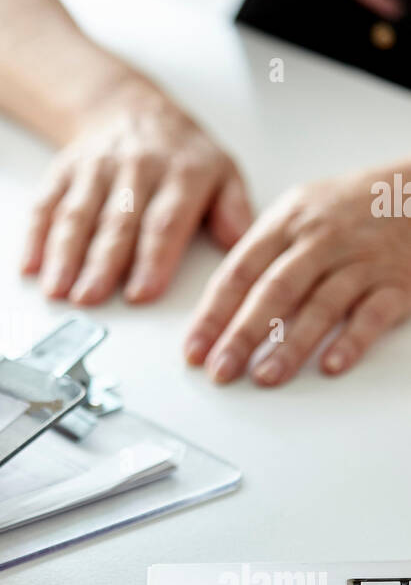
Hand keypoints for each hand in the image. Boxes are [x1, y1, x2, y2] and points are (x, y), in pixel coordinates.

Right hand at [21, 79, 251, 304]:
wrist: (131, 108)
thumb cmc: (180, 154)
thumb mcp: (223, 172)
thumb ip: (234, 210)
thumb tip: (242, 244)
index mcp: (181, 173)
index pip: (164, 221)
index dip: (152, 259)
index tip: (142, 293)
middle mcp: (136, 168)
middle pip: (116, 222)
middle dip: (101, 264)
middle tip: (90, 299)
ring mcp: (95, 169)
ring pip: (77, 214)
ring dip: (63, 254)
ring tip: (56, 289)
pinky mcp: (64, 171)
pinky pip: (46, 204)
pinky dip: (35, 235)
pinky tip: (30, 265)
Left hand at [184, 164, 410, 385]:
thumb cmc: (349, 207)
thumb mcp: (298, 211)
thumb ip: (260, 252)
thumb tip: (217, 304)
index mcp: (286, 223)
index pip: (240, 272)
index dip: (213, 314)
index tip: (194, 349)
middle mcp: (321, 240)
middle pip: (274, 290)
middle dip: (242, 334)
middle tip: (220, 370)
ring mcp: (361, 261)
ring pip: (320, 305)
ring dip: (291, 345)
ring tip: (265, 376)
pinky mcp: (398, 282)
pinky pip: (372, 313)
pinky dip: (351, 340)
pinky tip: (330, 366)